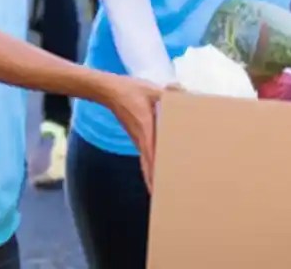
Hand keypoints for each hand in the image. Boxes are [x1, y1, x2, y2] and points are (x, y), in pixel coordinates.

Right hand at [99, 75, 162, 191]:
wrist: (109, 92)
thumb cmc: (130, 91)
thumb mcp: (151, 90)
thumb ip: (167, 92)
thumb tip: (181, 91)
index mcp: (145, 129)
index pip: (151, 156)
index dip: (156, 174)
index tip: (161, 190)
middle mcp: (141, 140)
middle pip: (149, 168)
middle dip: (156, 185)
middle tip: (167, 200)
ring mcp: (139, 141)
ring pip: (147, 166)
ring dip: (154, 179)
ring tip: (164, 194)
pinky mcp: (139, 139)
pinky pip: (146, 158)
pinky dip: (151, 169)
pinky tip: (159, 175)